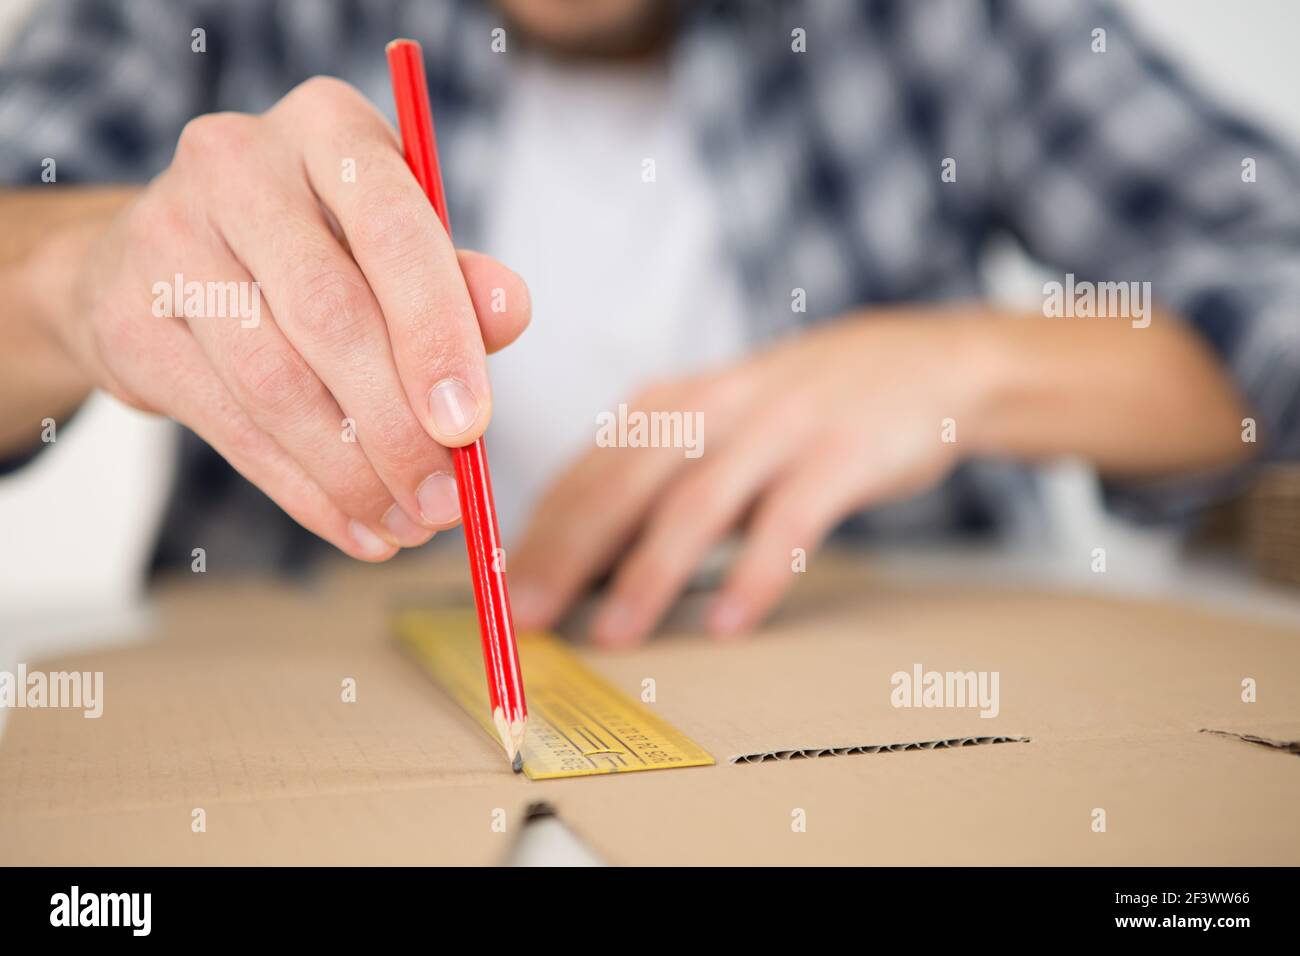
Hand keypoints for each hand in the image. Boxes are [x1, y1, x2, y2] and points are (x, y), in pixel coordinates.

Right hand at [30, 77, 528, 559]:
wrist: (159, 263)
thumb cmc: (312, 252)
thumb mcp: (393, 249)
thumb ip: (454, 280)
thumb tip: (511, 308)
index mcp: (327, 128)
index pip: (394, 229)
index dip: (437, 335)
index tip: (471, 426)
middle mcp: (236, 162)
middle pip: (330, 315)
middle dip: (399, 427)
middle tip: (447, 501)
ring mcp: (165, 236)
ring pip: (275, 383)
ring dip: (354, 474)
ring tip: (410, 524)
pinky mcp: (127, 318)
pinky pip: (231, 426)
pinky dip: (304, 491)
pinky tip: (356, 527)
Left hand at [509, 311, 993, 644]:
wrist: (920, 361)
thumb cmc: (796, 410)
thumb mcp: (713, 424)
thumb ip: (650, 480)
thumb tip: (573, 562)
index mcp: (667, 404)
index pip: (582, 473)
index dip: (535, 533)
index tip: (496, 590)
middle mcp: (710, 408)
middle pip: (622, 485)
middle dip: (566, 554)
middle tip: (526, 619)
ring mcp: (776, 428)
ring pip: (698, 503)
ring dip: (649, 574)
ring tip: (615, 635)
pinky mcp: (838, 453)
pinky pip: (790, 521)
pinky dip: (756, 573)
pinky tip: (729, 622)